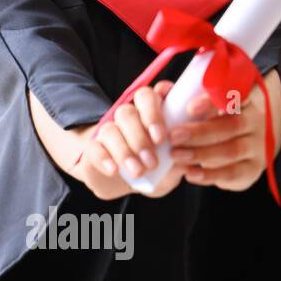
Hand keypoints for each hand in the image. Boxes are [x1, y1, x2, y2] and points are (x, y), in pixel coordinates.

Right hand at [71, 80, 189, 200]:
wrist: (124, 183)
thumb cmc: (155, 170)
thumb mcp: (172, 168)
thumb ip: (180, 160)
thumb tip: (186, 157)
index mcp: (151, 114)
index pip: (149, 96)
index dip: (155, 109)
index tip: (162, 135)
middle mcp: (129, 117)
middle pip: (128, 111)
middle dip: (140, 135)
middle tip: (152, 160)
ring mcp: (109, 130)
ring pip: (111, 129)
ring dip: (125, 151)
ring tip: (138, 171)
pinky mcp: (93, 146)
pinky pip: (94, 147)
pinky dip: (105, 158)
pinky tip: (114, 170)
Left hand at [171, 70, 280, 192]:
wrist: (245, 146)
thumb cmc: (217, 120)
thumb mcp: (211, 105)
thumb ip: (195, 99)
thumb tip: (165, 93)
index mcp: (245, 99)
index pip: (235, 95)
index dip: (213, 102)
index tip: (189, 108)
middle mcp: (256, 122)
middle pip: (232, 125)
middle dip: (200, 132)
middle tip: (173, 136)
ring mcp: (258, 147)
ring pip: (232, 150)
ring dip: (201, 154)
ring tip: (175, 155)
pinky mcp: (252, 170)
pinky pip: (232, 173)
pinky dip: (209, 174)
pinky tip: (189, 173)